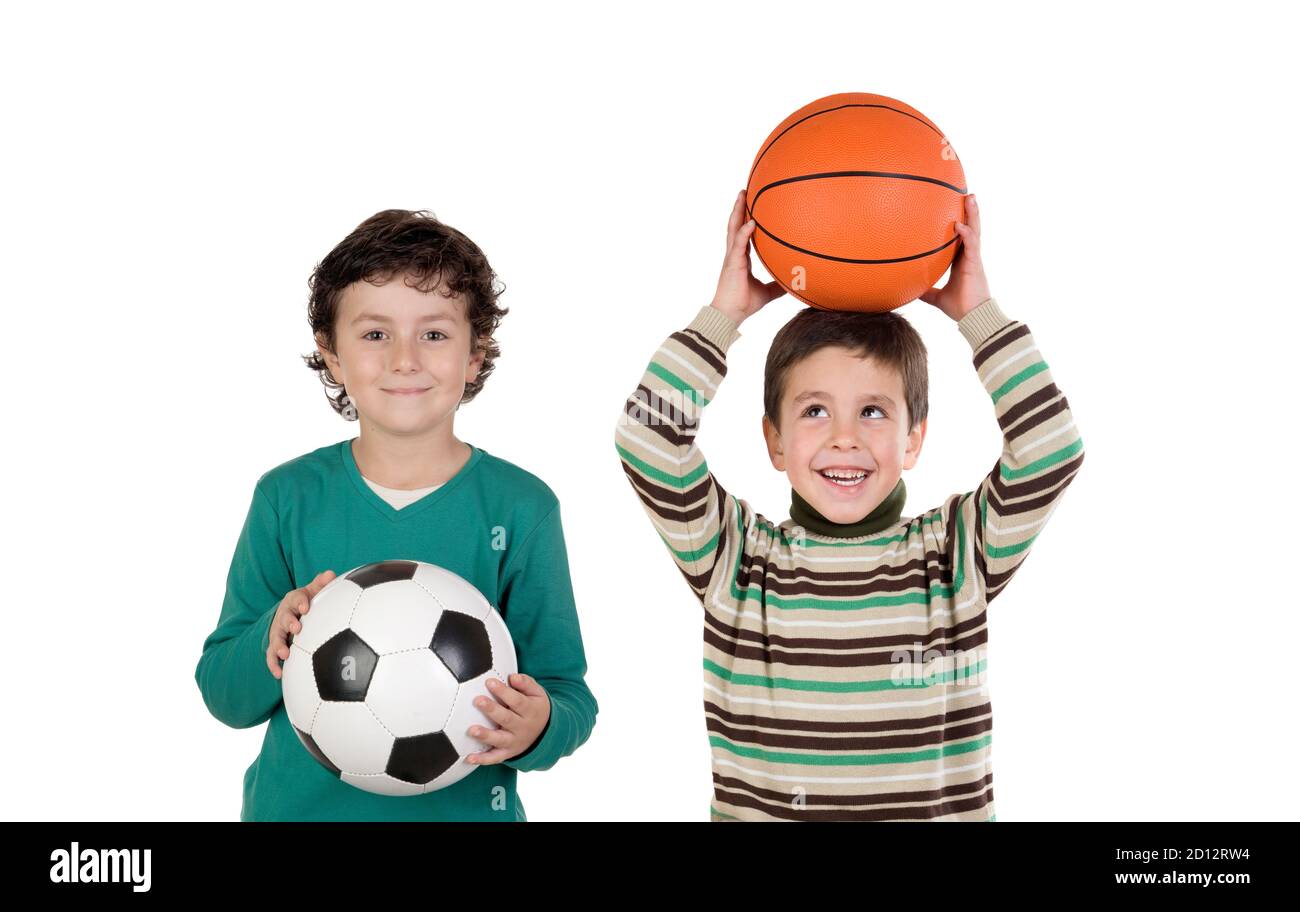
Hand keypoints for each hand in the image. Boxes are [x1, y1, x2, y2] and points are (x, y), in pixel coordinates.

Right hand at [266, 569, 335, 679]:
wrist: (292, 614)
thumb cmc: (307, 602)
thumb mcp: (313, 591)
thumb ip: (321, 584)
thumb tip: (330, 573)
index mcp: (294, 601)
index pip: (296, 599)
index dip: (300, 602)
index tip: (306, 607)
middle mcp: (283, 616)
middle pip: (283, 619)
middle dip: (289, 623)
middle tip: (296, 628)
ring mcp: (278, 632)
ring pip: (275, 639)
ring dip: (278, 646)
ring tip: (284, 655)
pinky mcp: (276, 646)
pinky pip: (272, 656)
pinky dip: (274, 665)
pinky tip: (279, 675)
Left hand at [465, 673, 550, 764]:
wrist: (546, 733)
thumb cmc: (535, 707)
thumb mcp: (537, 693)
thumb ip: (526, 683)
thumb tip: (512, 677)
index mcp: (530, 710)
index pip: (517, 700)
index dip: (503, 692)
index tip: (489, 682)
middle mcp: (523, 727)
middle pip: (506, 719)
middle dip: (492, 710)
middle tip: (478, 700)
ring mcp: (515, 742)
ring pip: (499, 739)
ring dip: (485, 735)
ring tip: (472, 730)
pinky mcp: (508, 753)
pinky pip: (495, 758)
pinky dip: (482, 759)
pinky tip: (469, 758)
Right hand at [709, 189, 785, 325]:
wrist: (730, 315)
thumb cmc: (744, 304)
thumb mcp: (767, 292)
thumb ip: (777, 285)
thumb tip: (794, 283)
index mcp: (740, 258)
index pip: (743, 234)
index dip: (746, 219)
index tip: (751, 206)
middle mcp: (734, 254)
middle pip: (736, 225)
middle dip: (740, 208)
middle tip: (744, 191)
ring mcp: (732, 257)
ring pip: (733, 228)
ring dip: (738, 211)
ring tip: (742, 195)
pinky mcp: (732, 263)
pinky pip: (738, 244)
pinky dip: (744, 232)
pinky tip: (752, 222)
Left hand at [918, 193, 991, 321]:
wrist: (973, 317)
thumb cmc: (960, 307)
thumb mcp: (937, 297)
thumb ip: (926, 291)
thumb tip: (911, 290)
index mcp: (962, 261)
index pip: (962, 237)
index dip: (962, 223)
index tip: (958, 208)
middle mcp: (970, 256)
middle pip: (971, 228)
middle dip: (970, 212)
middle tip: (968, 195)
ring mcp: (974, 259)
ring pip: (975, 231)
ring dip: (973, 214)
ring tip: (971, 197)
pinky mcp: (975, 265)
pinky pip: (972, 246)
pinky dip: (966, 234)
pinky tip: (960, 225)